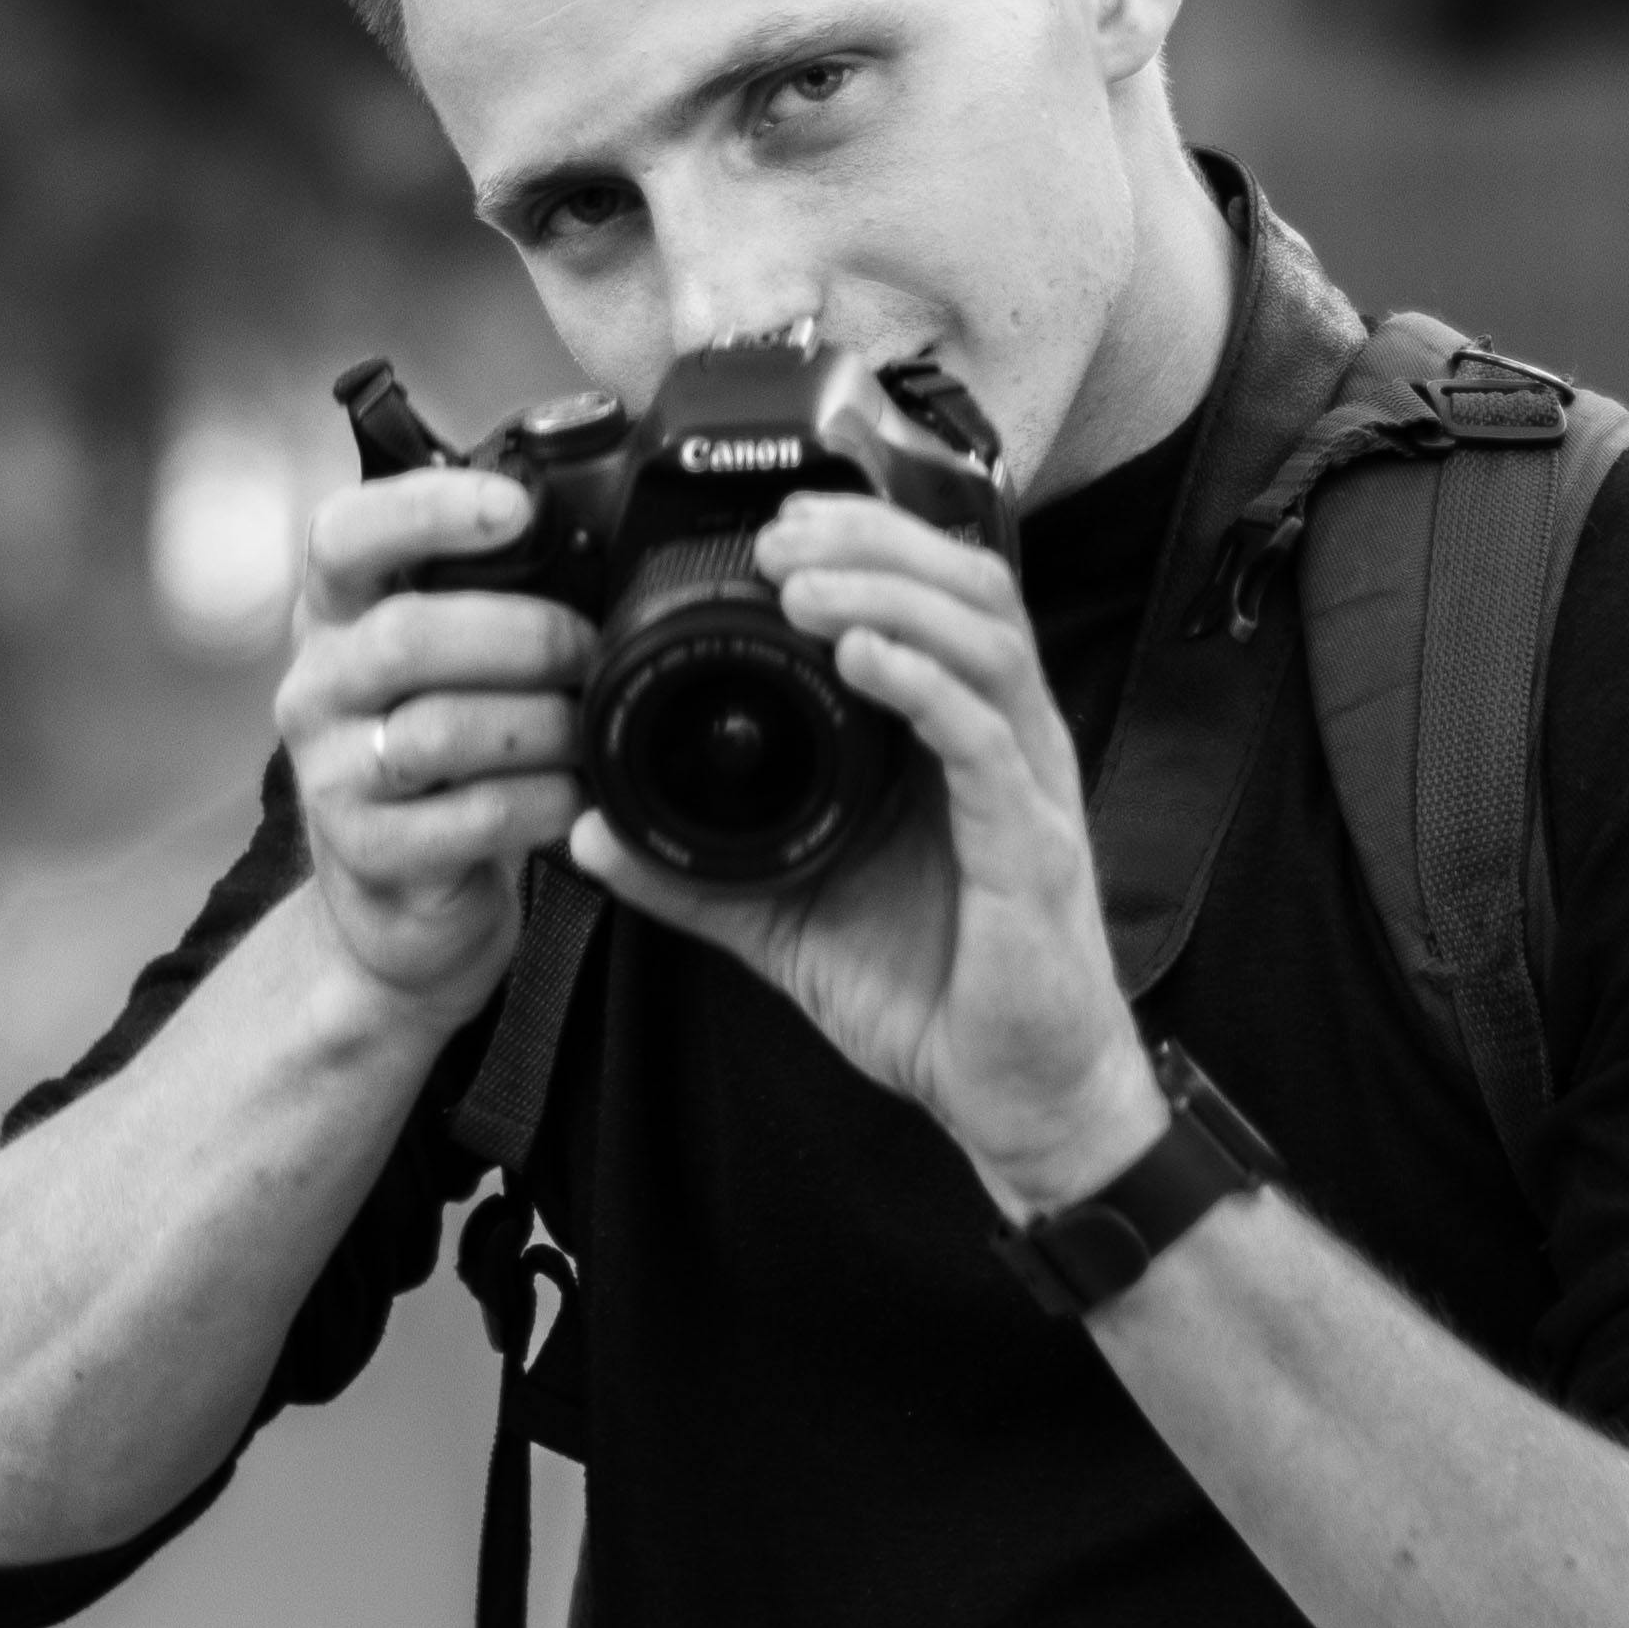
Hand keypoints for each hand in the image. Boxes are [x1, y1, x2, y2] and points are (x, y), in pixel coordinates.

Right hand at [277, 466, 596, 1028]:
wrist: (402, 896)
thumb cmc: (446, 755)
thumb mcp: (450, 662)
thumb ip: (491, 597)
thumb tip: (601, 546)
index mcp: (336, 614)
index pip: (344, 534)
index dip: (428, 509)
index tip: (518, 508)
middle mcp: (317, 684)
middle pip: (406, 635)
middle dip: (523, 635)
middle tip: (588, 649)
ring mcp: (330, 772)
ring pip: (440, 730)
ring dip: (541, 724)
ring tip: (588, 729)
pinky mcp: (367, 852)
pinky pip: (469, 816)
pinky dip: (541, 801)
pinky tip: (575, 797)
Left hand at [567, 492, 1165, 1222]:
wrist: (1013, 1100)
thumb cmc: (931, 1001)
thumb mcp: (786, 921)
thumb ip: (696, 872)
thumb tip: (594, 832)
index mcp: (956, 743)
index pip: (931, 598)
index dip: (863, 542)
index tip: (774, 527)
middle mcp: (1004, 744)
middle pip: (968, 588)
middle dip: (873, 542)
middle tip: (781, 536)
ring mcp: (1027, 787)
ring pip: (983, 639)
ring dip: (890, 593)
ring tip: (805, 585)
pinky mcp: (1034, 844)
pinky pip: (985, 739)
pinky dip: (923, 683)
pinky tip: (861, 658)